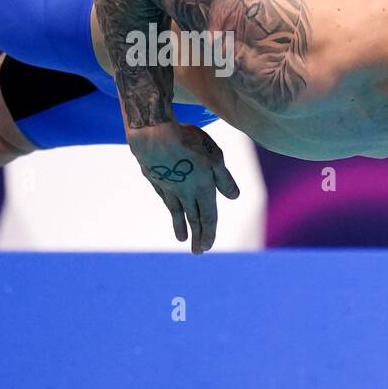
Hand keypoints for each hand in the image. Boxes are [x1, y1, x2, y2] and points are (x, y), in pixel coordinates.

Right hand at [127, 121, 239, 252]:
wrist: (154, 136)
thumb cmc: (189, 143)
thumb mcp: (215, 158)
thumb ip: (224, 179)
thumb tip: (234, 197)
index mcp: (202, 190)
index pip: (208, 217)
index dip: (209, 233)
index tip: (207, 247)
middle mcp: (184, 193)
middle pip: (193, 218)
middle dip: (197, 236)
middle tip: (197, 252)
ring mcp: (168, 187)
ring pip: (176, 211)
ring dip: (180, 226)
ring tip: (181, 238)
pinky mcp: (155, 179)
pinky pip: (165, 197)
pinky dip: (169, 207)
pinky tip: (170, 208)